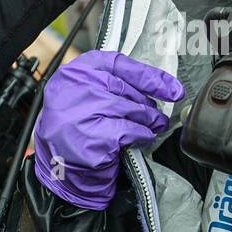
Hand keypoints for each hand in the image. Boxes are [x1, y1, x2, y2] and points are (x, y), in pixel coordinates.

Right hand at [32, 51, 183, 209]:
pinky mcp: (94, 137)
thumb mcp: (87, 97)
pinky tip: (142, 137)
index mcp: (75, 72)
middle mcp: (77, 88)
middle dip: (148, 104)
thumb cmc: (76, 129)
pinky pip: (130, 131)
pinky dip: (142, 135)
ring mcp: (84, 112)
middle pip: (127, 88)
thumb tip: (160, 85)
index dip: (150, 76)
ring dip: (150, 120)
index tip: (172, 87)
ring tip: (155, 125)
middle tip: (158, 115)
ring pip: (132, 109)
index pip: (120, 63)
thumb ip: (113, 85)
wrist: (59, 168)